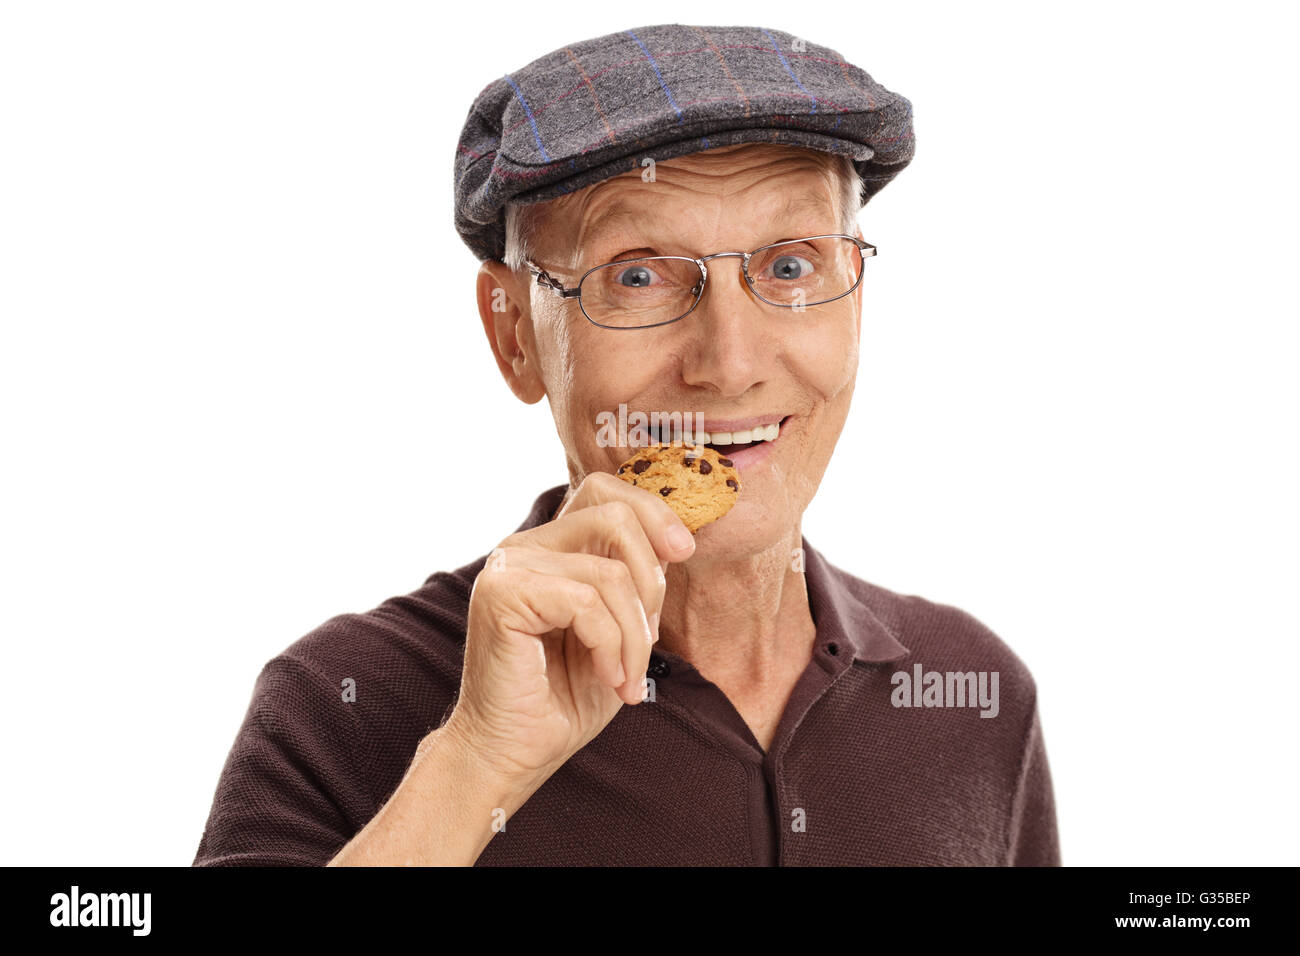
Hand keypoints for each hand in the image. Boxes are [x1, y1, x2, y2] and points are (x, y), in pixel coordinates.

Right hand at [444, 472, 695, 781]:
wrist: (515, 751)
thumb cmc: (566, 697)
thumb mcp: (620, 629)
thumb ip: (637, 581)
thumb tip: (673, 543)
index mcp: (550, 547)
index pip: (604, 491)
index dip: (653, 511)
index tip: (683, 553)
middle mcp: (525, 546)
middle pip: (612, 514)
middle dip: (651, 578)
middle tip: (650, 638)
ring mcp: (508, 566)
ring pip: (609, 572)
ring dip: (633, 636)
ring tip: (625, 678)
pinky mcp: (501, 593)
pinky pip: (585, 602)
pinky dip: (609, 646)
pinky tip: (605, 677)